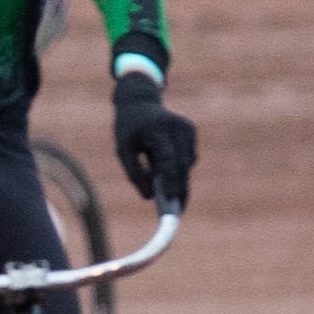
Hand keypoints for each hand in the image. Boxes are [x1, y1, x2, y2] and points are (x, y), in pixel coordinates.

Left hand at [112, 78, 198, 205]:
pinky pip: (189, 156)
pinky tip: (171, 174)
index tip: (171, 201)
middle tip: (177, 212)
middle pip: (182, 164)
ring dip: (180, 179)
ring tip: (175, 202)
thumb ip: (134, 173)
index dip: (171, 180)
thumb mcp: (123, 149)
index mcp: (154, 129)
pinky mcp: (191, 130)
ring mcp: (185, 127)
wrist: (138, 101)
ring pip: (187, 162)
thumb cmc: (128, 129)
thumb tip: (148, 198)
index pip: (167, 158)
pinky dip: (180, 167)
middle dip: (180, 188)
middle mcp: (174, 126)